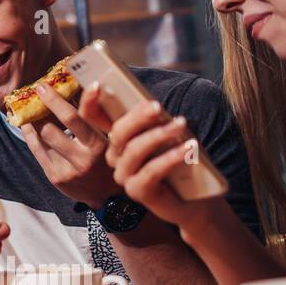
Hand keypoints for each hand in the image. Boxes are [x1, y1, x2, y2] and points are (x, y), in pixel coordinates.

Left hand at [20, 81, 116, 209]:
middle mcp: (82, 159)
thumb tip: (86, 86)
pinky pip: (36, 150)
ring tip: (34, 105)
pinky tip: (28, 123)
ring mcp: (65, 170)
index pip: (76, 118)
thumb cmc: (111, 159)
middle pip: (51, 128)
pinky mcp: (54, 177)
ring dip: (35, 118)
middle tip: (39, 90)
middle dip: (43, 107)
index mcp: (99, 146)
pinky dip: (31, 133)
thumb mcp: (110, 138)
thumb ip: (96, 116)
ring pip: (41, 137)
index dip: (57, 100)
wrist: (109, 198)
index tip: (47, 85)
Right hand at [79, 86, 208, 227]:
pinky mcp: (137, 191)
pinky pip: (151, 170)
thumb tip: (151, 102)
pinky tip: (188, 148)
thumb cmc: (180, 162)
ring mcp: (124, 175)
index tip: (97, 85)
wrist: (196, 199)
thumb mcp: (166, 134)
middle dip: (138, 116)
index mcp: (118, 140)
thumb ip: (154, 119)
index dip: (89, 102)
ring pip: (135, 149)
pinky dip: (171, 157)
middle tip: (158, 107)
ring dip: (160, 134)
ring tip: (182, 124)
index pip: (94, 118)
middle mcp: (115, 157)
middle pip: (118, 132)